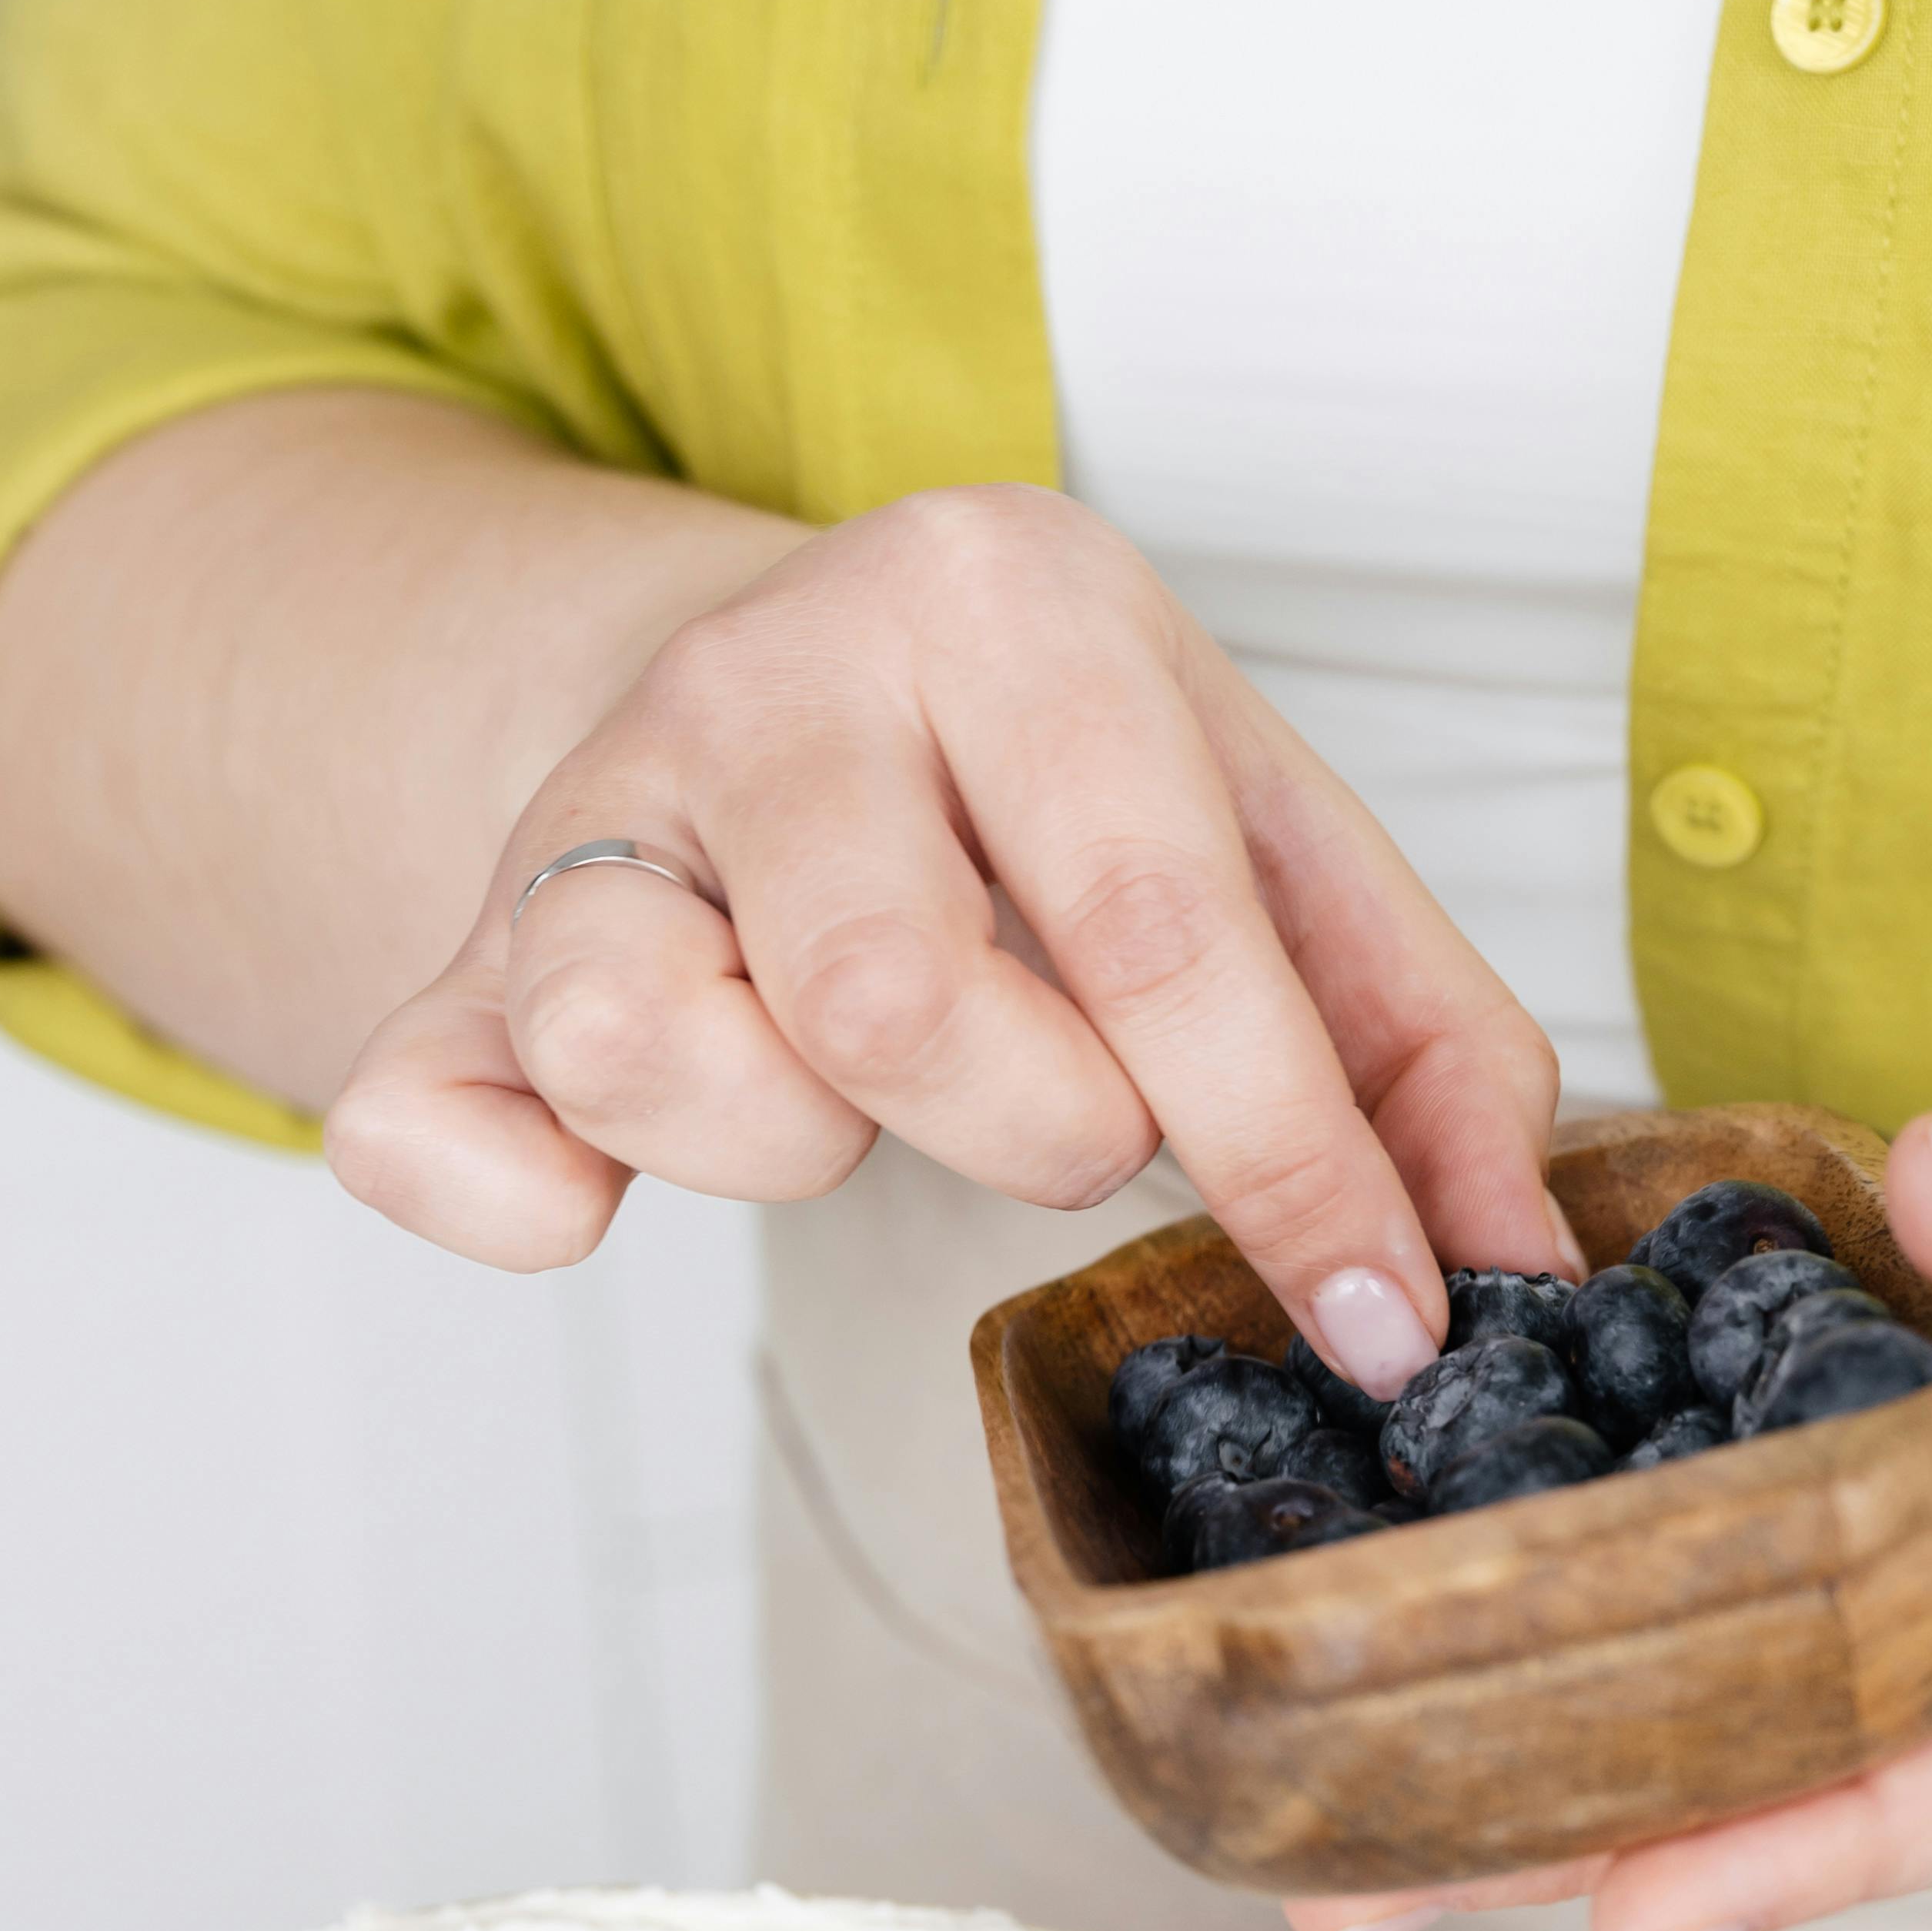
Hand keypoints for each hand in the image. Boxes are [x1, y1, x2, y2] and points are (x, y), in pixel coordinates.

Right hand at [324, 485, 1565, 1382]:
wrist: (793, 689)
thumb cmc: (1056, 797)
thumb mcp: (1273, 847)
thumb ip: (1423, 1046)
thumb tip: (1511, 1275)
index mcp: (1004, 603)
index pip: (1157, 925)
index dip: (1289, 1164)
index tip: (1381, 1327)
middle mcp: (769, 669)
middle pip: (892, 1002)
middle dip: (1031, 1126)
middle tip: (1056, 1095)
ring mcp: (584, 815)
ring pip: (652, 1054)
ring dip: (790, 1150)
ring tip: (850, 1085)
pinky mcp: (451, 957)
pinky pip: (420, 1131)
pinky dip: (520, 1204)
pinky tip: (611, 1182)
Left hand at [1290, 1005, 1931, 1930]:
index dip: (1812, 1840)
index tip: (1622, 1904)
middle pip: (1865, 1814)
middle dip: (1615, 1848)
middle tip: (1356, 1892)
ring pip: (1807, 1774)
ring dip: (1584, 1793)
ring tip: (1339, 1842)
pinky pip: (1810, 1680)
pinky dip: (1648, 1682)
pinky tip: (1460, 1692)